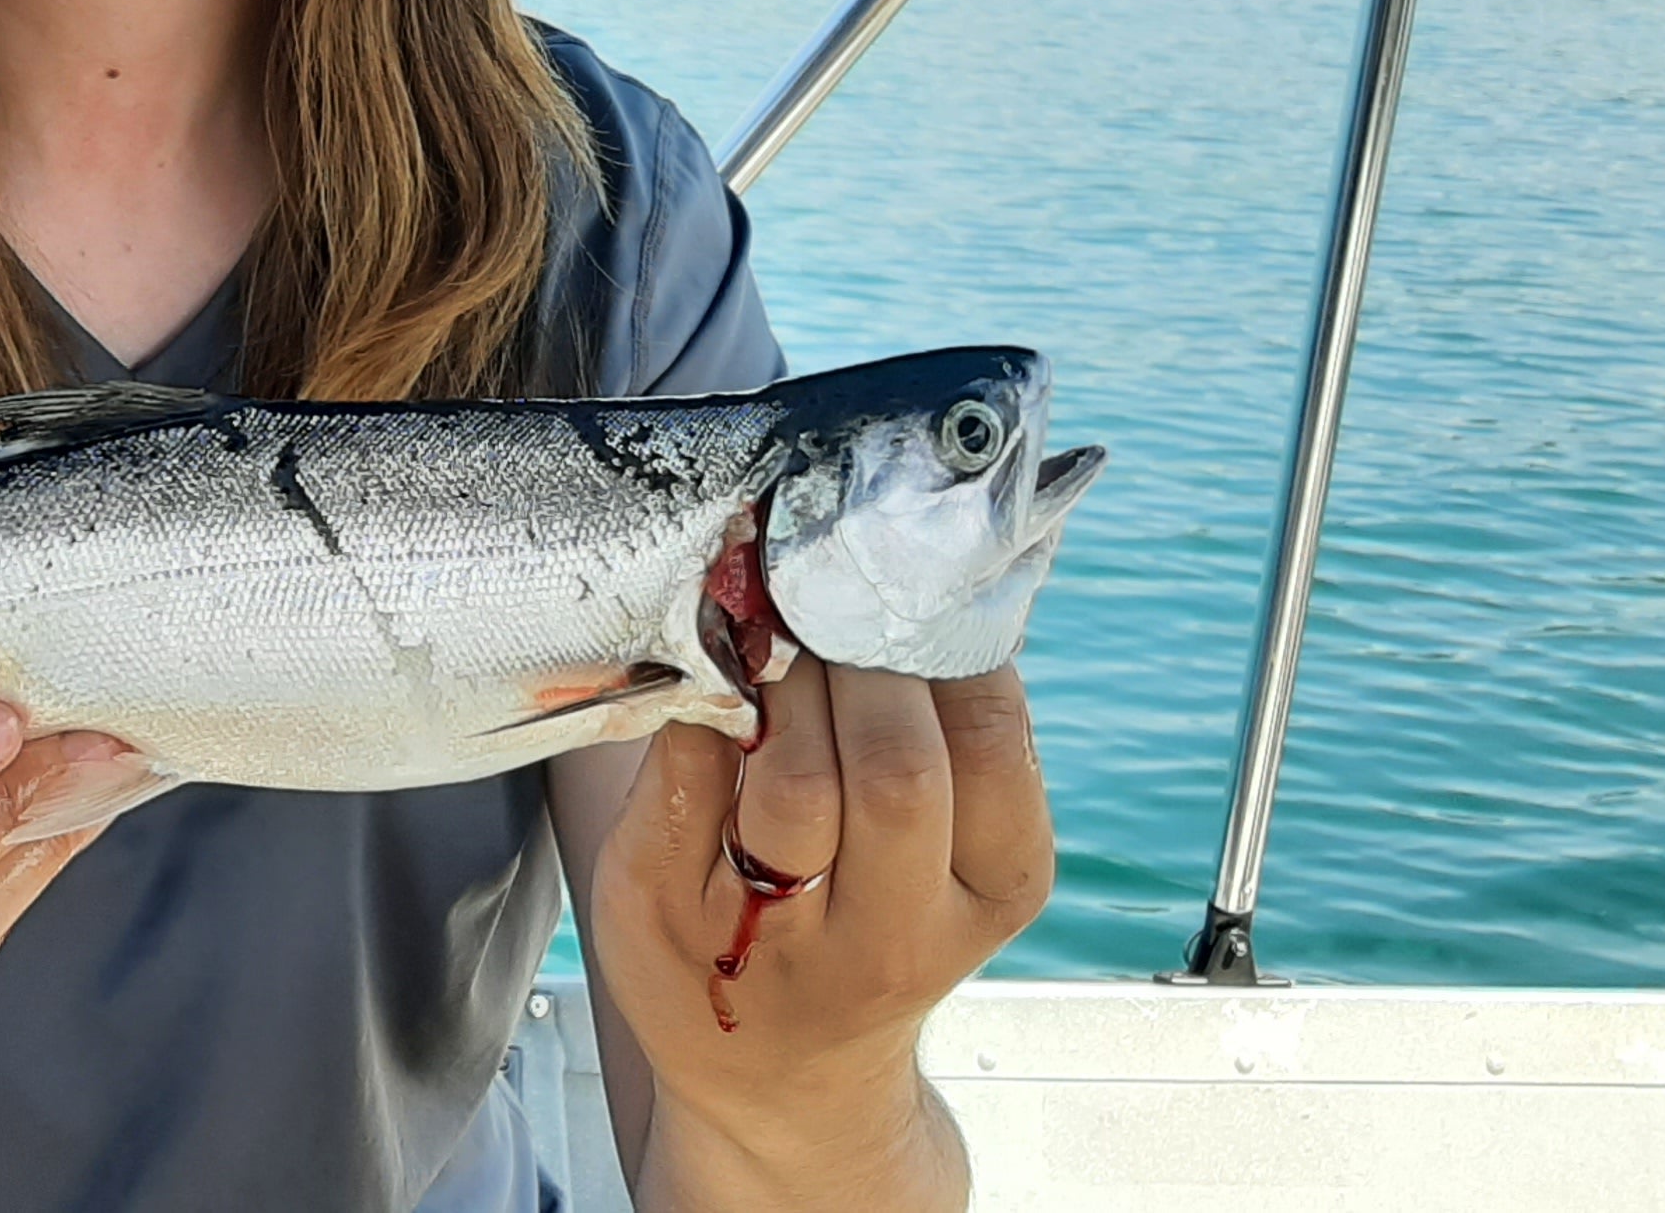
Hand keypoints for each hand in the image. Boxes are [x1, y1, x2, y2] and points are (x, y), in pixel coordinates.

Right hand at [582, 657, 1048, 1203]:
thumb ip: (675, 782)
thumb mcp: (639, 896)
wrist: (798, 1066)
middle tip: (794, 599)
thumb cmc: (699, 967)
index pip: (800, 791)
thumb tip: (720, 652)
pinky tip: (905, 639)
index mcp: (805, 950)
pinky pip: (1009, 733)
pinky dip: (961, 668)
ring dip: (915, 651)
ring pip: (981, 736)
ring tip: (850, 609)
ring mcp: (987, 896)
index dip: (771, 689)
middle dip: (842, 660)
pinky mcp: (1025, 858)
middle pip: (901, 764)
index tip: (738, 621)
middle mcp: (914, 932)